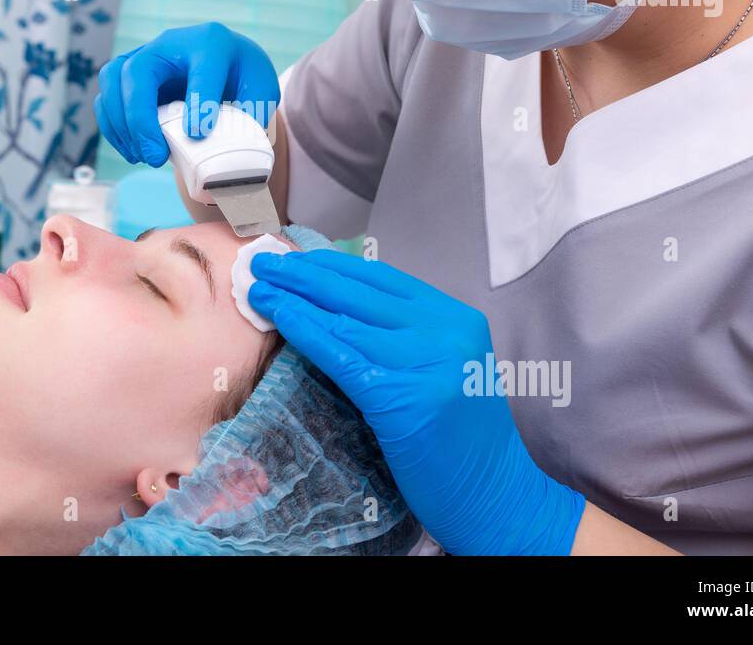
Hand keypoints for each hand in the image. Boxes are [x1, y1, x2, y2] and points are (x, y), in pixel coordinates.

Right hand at [94, 22, 278, 166]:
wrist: (227, 62)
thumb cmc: (244, 77)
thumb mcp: (261, 90)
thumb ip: (252, 115)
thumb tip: (231, 152)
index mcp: (211, 43)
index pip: (202, 69)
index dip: (199, 102)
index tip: (198, 134)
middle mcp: (171, 43)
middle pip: (139, 70)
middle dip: (140, 118)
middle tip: (156, 156)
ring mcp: (145, 55)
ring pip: (113, 79)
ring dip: (120, 123)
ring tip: (141, 156)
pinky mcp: (128, 74)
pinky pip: (106, 97)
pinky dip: (113, 127)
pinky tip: (132, 152)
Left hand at [248, 249, 585, 554]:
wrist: (495, 496)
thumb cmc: (459, 442)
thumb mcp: (440, 370)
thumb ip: (403, 338)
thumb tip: (334, 309)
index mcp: (455, 318)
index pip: (383, 278)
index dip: (333, 264)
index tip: (296, 256)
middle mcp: (444, 330)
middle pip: (360, 290)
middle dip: (305, 271)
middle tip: (263, 260)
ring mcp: (427, 361)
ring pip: (346, 317)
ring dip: (294, 297)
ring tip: (257, 285)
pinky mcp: (404, 397)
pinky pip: (342, 354)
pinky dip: (305, 330)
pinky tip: (278, 316)